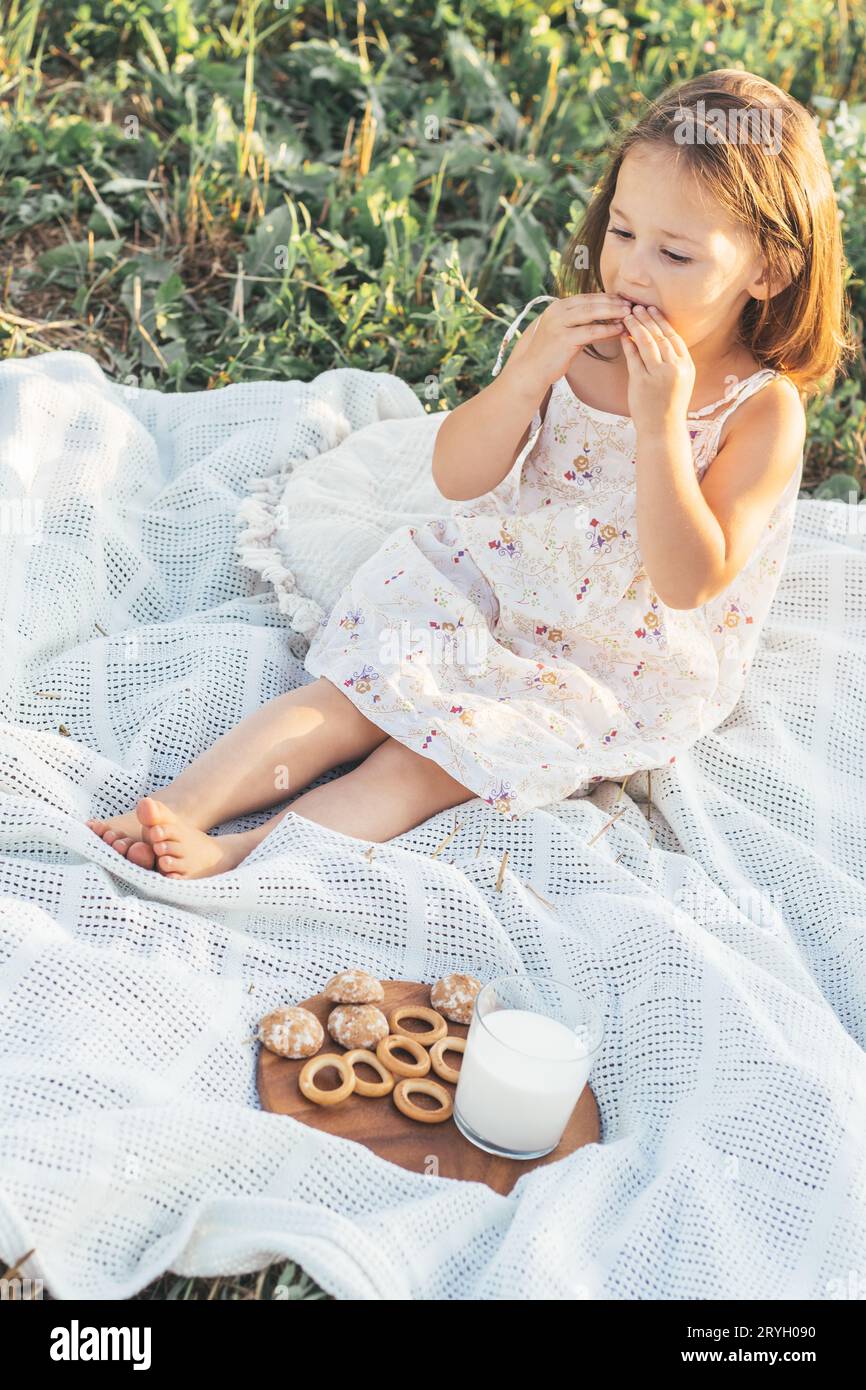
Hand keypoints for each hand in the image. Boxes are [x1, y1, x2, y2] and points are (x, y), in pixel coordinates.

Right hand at [501, 293, 630, 397]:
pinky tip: (619, 329)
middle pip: (590, 302)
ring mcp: (559, 324)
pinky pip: (590, 331)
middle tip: (630, 304)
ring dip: (612, 312)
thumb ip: (582, 323)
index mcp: (558, 307)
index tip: (623, 300)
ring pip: (591, 312)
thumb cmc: (551, 354)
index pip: (586, 297)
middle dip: (612, 302)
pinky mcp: (563, 339)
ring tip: (628, 314)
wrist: (532, 371)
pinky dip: (607, 329)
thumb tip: (608, 318)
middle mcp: (557, 311)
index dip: (606, 297)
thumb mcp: (566, 333)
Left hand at [620, 305, 695, 432]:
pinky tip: (622, 335)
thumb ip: (673, 361)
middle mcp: (675, 368)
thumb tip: (659, 339)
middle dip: (647, 318)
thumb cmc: (669, 405)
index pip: (674, 336)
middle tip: (637, 306)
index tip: (652, 309)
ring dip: (636, 326)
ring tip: (627, 315)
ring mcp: (658, 375)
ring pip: (646, 342)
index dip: (662, 320)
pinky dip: (628, 344)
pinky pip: (633, 357)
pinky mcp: (641, 382)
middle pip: (660, 335)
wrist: (663, 429)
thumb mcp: (680, 381)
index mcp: (687, 366)